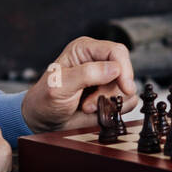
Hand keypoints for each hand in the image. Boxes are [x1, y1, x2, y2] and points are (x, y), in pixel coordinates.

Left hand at [21, 36, 137, 133]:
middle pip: (124, 71)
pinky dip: (114, 110)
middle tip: (91, 103)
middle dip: (111, 91)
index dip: (124, 69)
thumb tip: (114, 68)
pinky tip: (97, 111)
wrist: (43, 121)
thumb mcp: (60, 85)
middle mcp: (98, 62)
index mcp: (84, 50)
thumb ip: (86, 74)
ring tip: (88, 107)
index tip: (125, 87)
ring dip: (109, 102)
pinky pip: (128, 102)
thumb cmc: (45, 99)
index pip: (116, 51)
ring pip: (127, 89)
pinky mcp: (110, 95)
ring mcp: (106, 79)